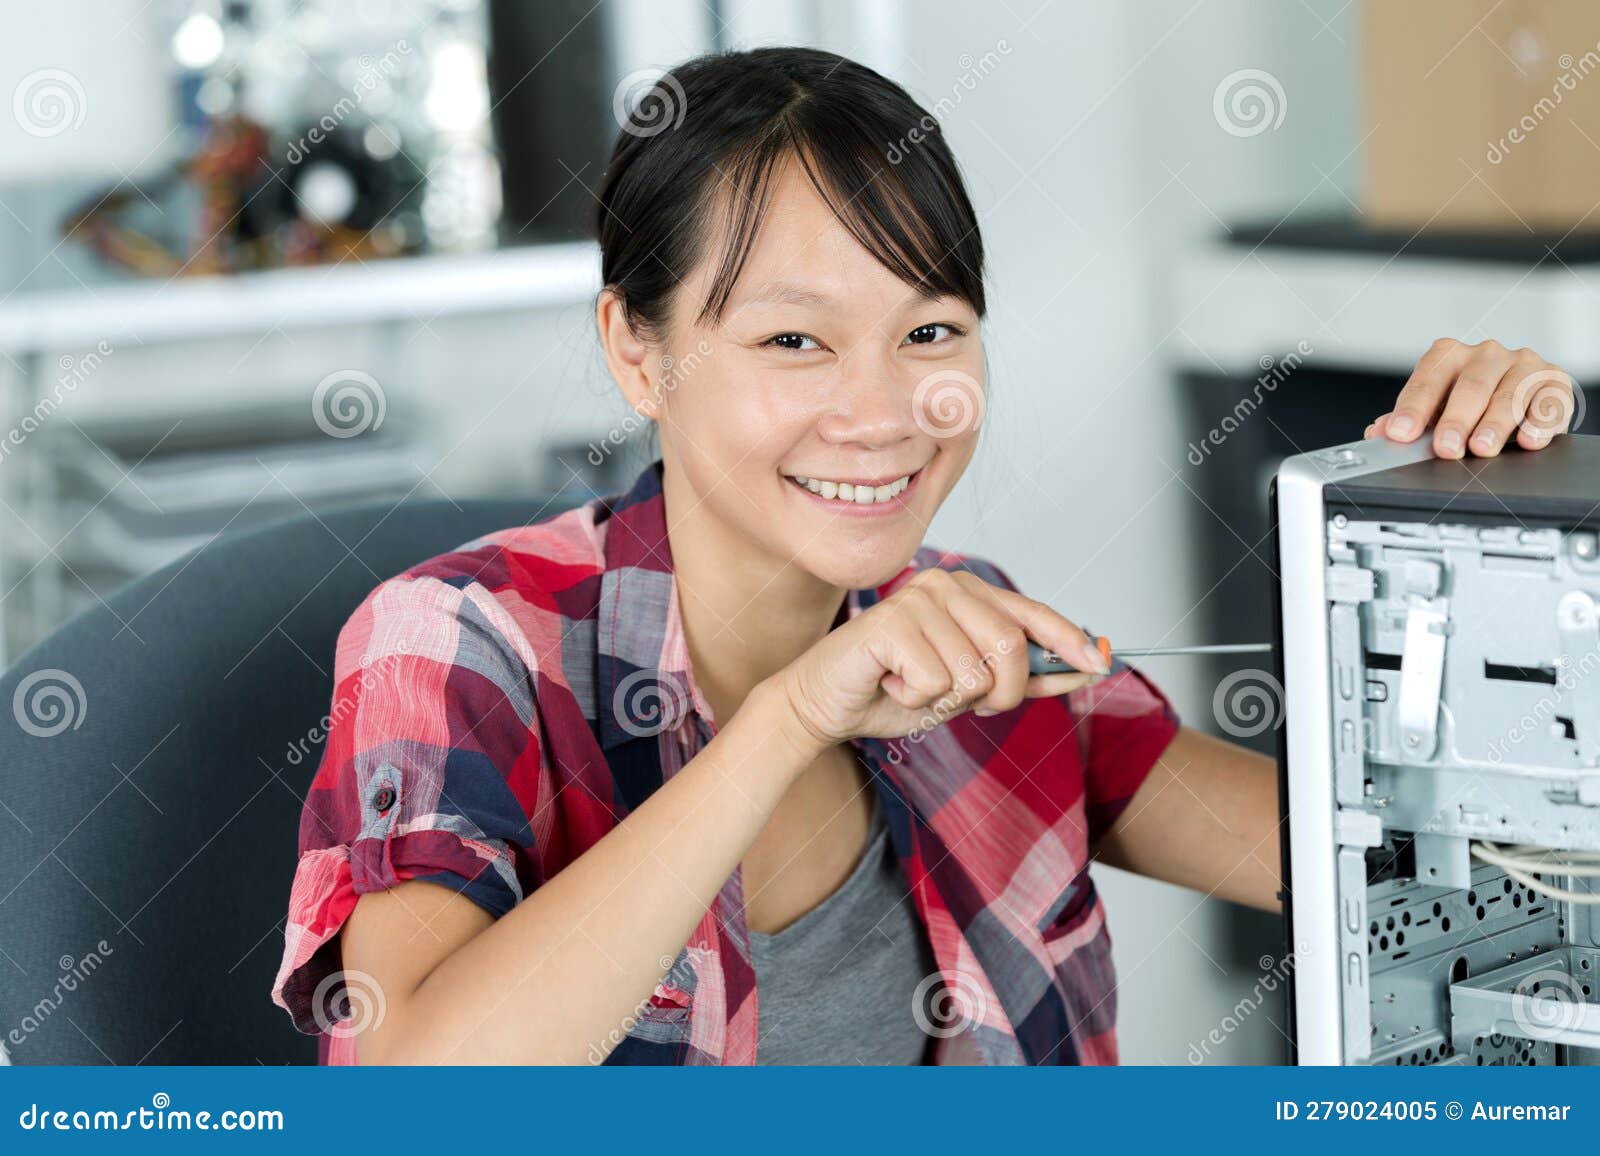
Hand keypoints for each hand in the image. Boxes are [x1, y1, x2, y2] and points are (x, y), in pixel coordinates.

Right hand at [774, 568, 1104, 747]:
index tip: (1100, 662)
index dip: (1068, 640)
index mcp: (967, 593)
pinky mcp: (891, 623)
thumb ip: (1021, 678)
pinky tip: (890, 683)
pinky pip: (936, 682)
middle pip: (1010, 647)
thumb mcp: (968, 692)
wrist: (825, 705)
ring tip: (912, 687)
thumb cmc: (893, 691)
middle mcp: (945, 584)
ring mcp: (916, 599)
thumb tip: (1084, 669)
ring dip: (946, 701)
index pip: (1030, 613)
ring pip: (973, 673)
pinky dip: (916, 701)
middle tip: (963, 704)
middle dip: (1000, 694)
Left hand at [1367, 338, 1576, 457]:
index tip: (1400, 434)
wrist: (1518, 391)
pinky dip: (1539, 423)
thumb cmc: (1466, 402)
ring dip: (1495, 426)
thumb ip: (1407, 420)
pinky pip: (1549, 402)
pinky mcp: (1554, 381)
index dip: (1412, 409)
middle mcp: (1486, 355)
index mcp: (1449, 356)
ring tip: (1482, 449)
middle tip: (1446, 448)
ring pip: (1509, 395)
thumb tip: (1378, 433)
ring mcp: (1523, 365)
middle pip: (1470, 387)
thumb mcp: (1433, 409)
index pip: (1427, 380)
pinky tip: (1528, 440)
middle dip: (1456, 421)